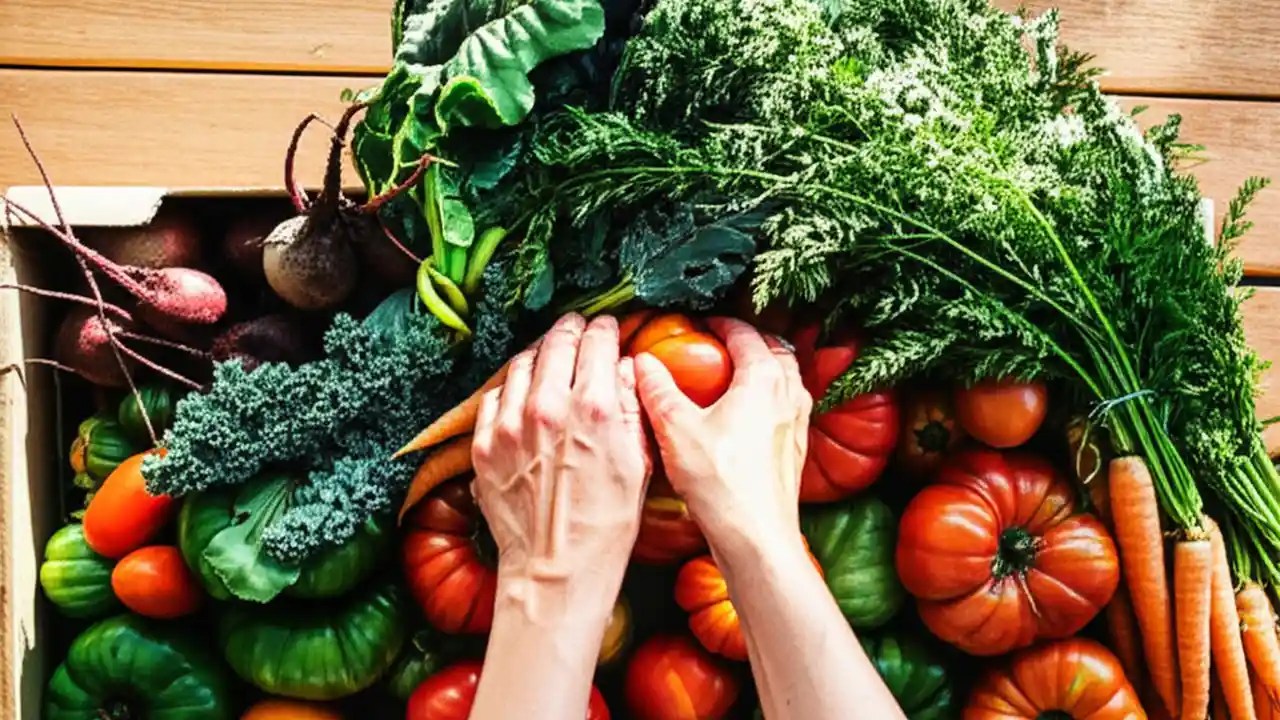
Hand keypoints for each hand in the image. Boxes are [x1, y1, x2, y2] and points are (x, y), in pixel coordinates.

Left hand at [471, 314, 649, 608]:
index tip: (606, 329)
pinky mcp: (484, 444)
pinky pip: (495, 397)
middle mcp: (549, 406)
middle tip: (578, 329)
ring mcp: (510, 424)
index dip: (604, 330)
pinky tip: (523, 397)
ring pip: (523, 363)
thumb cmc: (607, 524)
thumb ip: (631, 406)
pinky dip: (512, 389)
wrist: (556, 570)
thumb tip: (626, 368)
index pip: (596, 342)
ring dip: (540, 355)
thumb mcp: (638, 462)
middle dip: (571, 331)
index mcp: (595, 407)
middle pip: (557, 342)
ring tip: (550, 358)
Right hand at [634, 317, 810, 551]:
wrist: (755, 537)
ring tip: (738, 374)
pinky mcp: (796, 452)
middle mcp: (788, 396)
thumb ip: (658, 391)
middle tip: (723, 342)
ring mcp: (797, 425)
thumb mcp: (676, 430)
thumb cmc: (720, 482)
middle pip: (776, 351)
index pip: (745, 334)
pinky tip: (750, 417)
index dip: (722, 323)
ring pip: (788, 380)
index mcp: (763, 379)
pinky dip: (772, 399)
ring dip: (767, 368)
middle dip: (751, 341)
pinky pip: (789, 409)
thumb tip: (642, 362)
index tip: (704, 322)